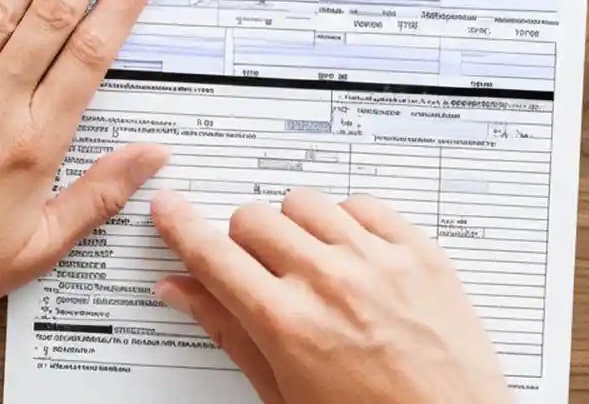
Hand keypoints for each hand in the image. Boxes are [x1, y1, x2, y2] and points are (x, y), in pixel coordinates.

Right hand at [151, 189, 511, 403]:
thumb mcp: (282, 390)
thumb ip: (228, 330)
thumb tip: (180, 291)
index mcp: (286, 323)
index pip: (212, 254)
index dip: (180, 227)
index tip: (169, 209)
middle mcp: (328, 282)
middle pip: (253, 218)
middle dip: (244, 242)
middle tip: (260, 272)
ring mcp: (377, 262)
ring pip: (304, 202)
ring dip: (295, 227)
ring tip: (311, 264)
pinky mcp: (419, 252)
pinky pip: (363, 203)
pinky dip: (348, 221)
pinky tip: (351, 255)